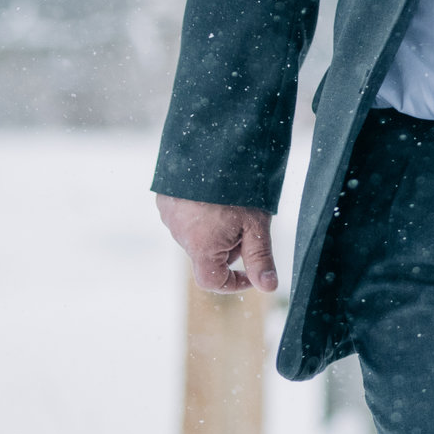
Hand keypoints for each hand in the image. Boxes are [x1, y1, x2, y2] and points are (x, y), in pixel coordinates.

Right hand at [157, 195, 277, 293]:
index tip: (251, 273)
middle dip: (230, 246)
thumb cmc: (239, 188)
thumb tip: (268, 288)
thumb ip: (260, 258)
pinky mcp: (165, 201)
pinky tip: (216, 194)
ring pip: (198, 236)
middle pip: (208, 255)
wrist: (213, 146)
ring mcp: (169, 217)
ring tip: (232, 203)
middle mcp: (179, 235)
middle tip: (247, 221)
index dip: (234, 282)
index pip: (212, 281)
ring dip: (215, 229)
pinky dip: (201, 213)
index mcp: (200, 246)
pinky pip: (185, 217)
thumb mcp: (256, 225)